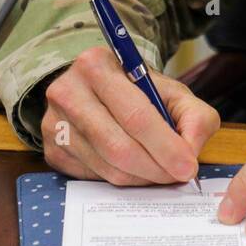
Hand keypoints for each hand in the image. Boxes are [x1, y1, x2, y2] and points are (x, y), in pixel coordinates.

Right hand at [41, 46, 220, 185]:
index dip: (166, 147)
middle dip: (155, 168)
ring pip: (107, 167)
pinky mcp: (51, 151)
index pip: (136, 116)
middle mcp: (67, 92)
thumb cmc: (139, 91)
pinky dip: (121, 179)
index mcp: (97, 65)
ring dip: (140, 177)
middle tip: (177, 175)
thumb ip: (194, 117)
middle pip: (119, 147)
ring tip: (160, 171)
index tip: (188, 167)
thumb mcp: (173, 92)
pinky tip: (134, 169)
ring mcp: (53, 123)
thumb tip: (191, 152)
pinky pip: (93, 177)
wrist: (98, 89)